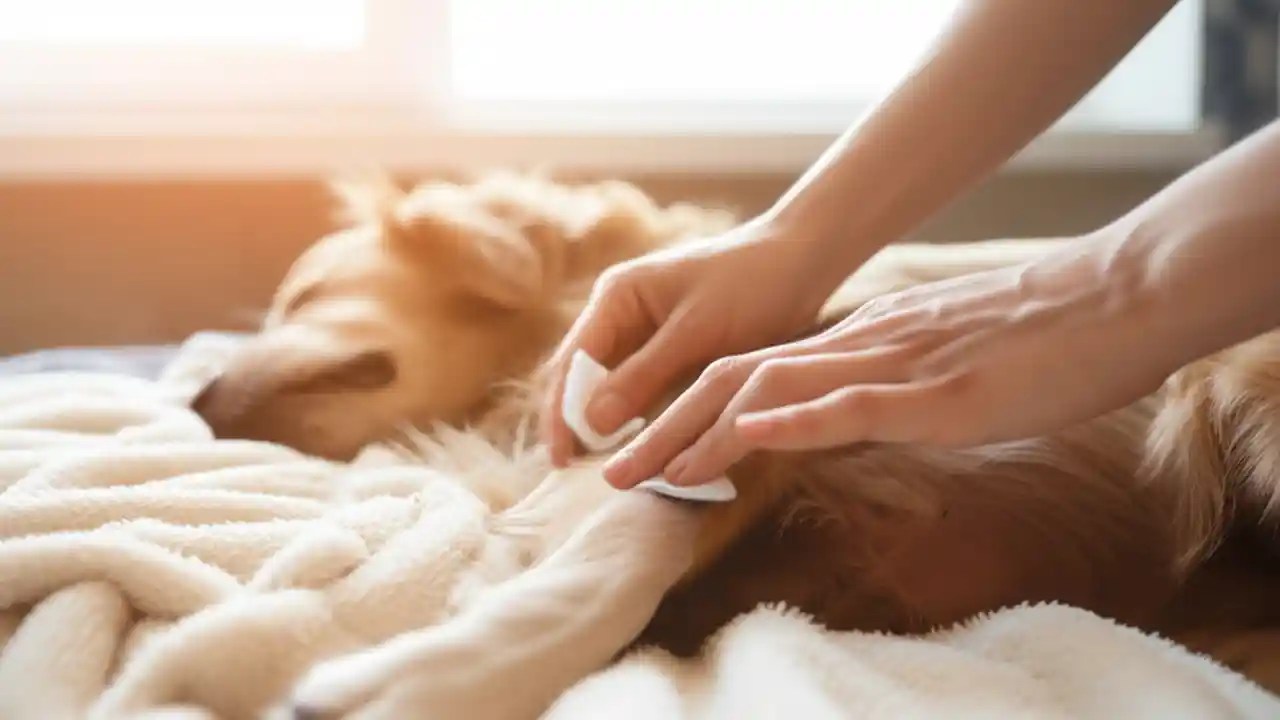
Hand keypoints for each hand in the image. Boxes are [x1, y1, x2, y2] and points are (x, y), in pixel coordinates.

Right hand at [541, 216, 847, 465]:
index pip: (571, 362)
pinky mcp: (670, 351)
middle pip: (581, 377)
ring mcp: (644, 333)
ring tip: (604, 472)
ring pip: (610, 388)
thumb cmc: (752, 284)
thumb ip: (643, 375)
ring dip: (605, 426)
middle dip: (575, 424)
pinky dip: (638, 420)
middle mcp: (620, 314)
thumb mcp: (696, 331)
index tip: (563, 460)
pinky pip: (642, 391)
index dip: (561, 413)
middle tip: (576, 475)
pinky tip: (641, 451)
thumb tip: (591, 423)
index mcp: (616, 296)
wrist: (803, 260)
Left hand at [602, 232, 1177, 488]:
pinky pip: (853, 403)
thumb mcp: (942, 362)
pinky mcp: (937, 391)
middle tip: (611, 471)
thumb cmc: (1037, 341)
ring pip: (776, 391)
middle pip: (738, 380)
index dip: (690, 413)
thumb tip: (853, 409)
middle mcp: (859, 346)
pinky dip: (794, 420)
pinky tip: (747, 436)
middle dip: (665, 427)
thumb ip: (891, 382)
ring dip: (704, 433)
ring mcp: (894, 365)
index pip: (756, 373)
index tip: (647, 451)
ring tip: (649, 471)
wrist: (1108, 300)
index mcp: (860, 342)